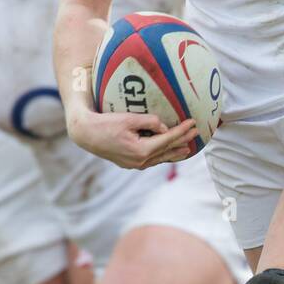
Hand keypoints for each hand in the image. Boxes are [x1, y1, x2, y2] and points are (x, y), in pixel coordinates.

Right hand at [67, 110, 198, 170]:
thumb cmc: (106, 123)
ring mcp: (134, 164)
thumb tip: (165, 127)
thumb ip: (149, 121)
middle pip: (167, 151)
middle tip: (197, 133)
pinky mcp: (129, 163)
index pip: (167, 140)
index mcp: (141, 150)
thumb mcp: (128, 118)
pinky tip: (167, 153)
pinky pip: (151, 160)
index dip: (182, 131)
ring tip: (187, 148)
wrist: (86, 135)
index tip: (193, 123)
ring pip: (160, 158)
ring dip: (174, 152)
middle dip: (183, 141)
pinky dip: (162, 155)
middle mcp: (139, 161)